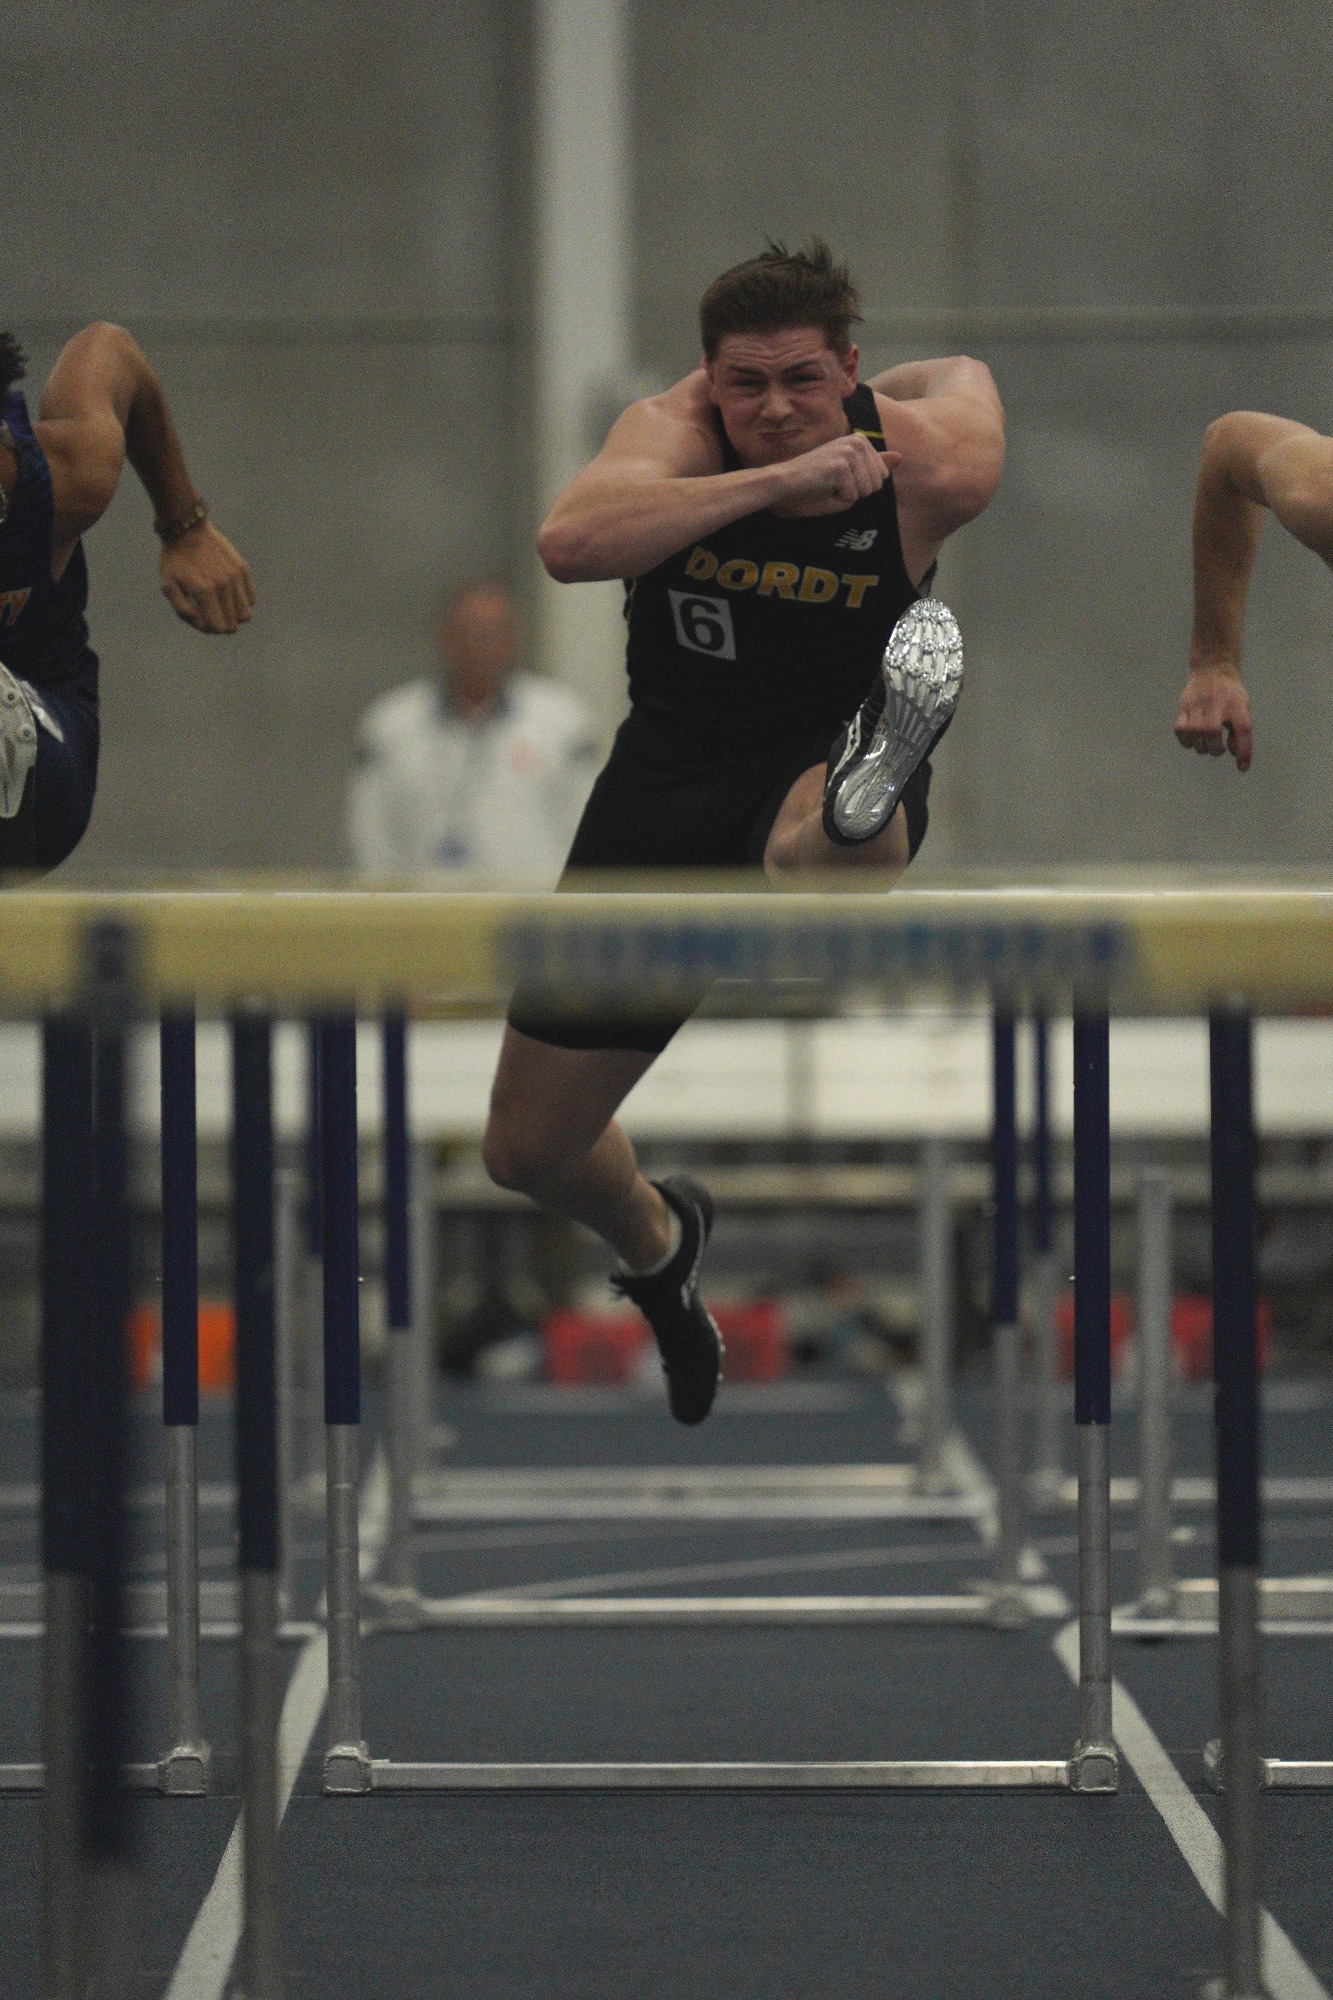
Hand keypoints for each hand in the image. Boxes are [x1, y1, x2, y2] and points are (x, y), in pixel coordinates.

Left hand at [159, 521, 255, 633]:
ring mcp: (235, 577)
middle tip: (210, 611)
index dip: (209, 628)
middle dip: (222, 623)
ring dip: (233, 614)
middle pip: (234, 625)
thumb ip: (183, 611)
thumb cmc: (174, 560)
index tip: (201, 617)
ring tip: (220, 603)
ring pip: (246, 614)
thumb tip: (204, 626)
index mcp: (204, 591)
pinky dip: (242, 601)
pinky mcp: (243, 569)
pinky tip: (228, 592)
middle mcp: (223, 585)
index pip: (219, 628)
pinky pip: (251, 598)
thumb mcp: (168, 587)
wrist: (187, 529)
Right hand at [772, 433, 901, 517]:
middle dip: (856, 492)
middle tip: (834, 483)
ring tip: (829, 484)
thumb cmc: (817, 479)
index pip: (882, 476)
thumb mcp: (851, 471)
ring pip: (866, 492)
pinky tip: (823, 487)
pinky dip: (837, 499)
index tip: (842, 478)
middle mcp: (857, 442)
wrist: (786, 481)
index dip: (862, 485)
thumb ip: (876, 464)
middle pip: (877, 484)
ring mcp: (848, 453)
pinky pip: (852, 497)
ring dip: (847, 496)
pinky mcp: (839, 467)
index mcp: (861, 441)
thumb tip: (900, 457)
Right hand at [1175, 663, 1252, 771]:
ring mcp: (1198, 703)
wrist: (1212, 669)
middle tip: (1217, 749)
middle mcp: (1217, 702)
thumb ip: (1240, 730)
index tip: (1243, 768)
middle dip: (1214, 749)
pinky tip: (1192, 739)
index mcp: (1237, 704)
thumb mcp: (1243, 708)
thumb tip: (1233, 752)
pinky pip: (1180, 730)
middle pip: (1212, 733)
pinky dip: (1186, 741)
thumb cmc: (1230, 694)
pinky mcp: (1183, 705)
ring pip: (1194, 733)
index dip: (1244, 751)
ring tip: (1205, 744)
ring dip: (1200, 746)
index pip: (1243, 730)